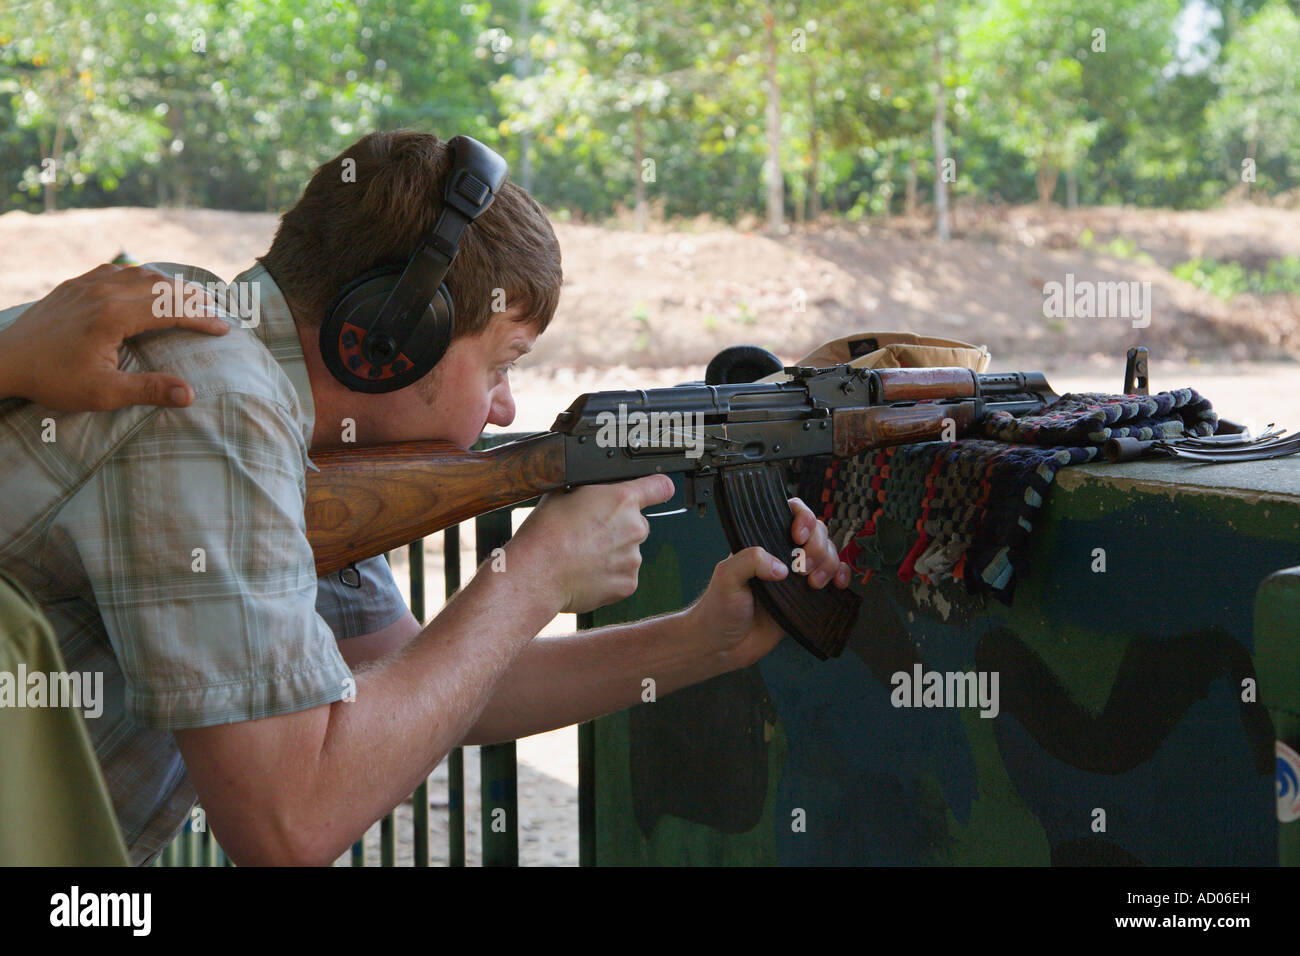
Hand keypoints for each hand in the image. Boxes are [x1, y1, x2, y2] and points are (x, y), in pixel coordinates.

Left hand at [0, 263, 229, 411]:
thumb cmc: (54, 379)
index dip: (200, 318)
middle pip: (161, 287)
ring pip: (141, 273)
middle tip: (215, 309)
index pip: (170, 310)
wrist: (6, 360)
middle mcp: (104, 291)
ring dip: (170, 283)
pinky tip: (147, 283)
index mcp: (114, 316)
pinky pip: (117, 270)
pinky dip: (141, 275)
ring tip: (190, 295)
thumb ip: (148, 389)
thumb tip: (190, 394)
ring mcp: (88, 283)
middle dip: (193, 298)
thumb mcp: (102, 393)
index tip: (223, 328)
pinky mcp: (75, 284)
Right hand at [508, 474, 674, 613]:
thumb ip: (590, 491)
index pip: (659, 487)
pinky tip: (586, 572)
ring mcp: (633, 558)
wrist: (537, 573)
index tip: (654, 492)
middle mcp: (635, 527)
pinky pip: (623, 575)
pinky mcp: (628, 584)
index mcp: (622, 499)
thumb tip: (593, 490)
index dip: (655, 489)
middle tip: (590, 534)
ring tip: (582, 556)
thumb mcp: (564, 493)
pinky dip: (609, 575)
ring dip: (613, 553)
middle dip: (620, 528)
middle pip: (637, 523)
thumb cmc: (545, 533)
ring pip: (629, 551)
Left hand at [687, 497, 849, 667]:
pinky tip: (838, 584)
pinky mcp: (807, 597)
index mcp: (763, 542)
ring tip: (813, 584)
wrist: (725, 647)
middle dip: (817, 547)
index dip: (802, 519)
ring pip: (828, 553)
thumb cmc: (719, 610)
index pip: (791, 514)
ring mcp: (796, 576)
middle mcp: (782, 555)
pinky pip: (834, 577)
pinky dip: (842, 576)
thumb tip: (781, 566)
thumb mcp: (726, 577)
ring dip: (829, 564)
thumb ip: (750, 560)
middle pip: (817, 532)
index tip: (798, 537)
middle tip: (802, 569)